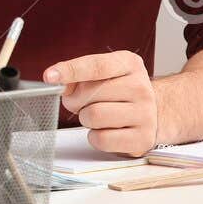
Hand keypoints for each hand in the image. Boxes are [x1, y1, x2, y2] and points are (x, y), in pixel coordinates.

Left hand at [43, 50, 157, 156]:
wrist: (153, 111)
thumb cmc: (120, 91)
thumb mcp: (103, 74)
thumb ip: (78, 75)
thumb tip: (57, 82)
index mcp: (129, 64)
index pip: (96, 66)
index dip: (70, 71)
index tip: (49, 77)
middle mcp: (141, 87)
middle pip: (89, 93)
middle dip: (76, 100)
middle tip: (84, 102)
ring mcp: (145, 113)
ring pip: (93, 116)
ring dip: (85, 118)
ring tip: (97, 115)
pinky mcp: (142, 138)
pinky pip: (101, 139)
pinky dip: (95, 136)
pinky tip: (106, 129)